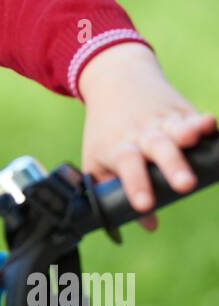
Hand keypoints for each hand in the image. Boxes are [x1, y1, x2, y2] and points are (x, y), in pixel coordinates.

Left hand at [77, 43, 215, 230]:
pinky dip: (203, 121)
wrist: (114, 80)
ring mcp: (162, 122)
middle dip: (172, 167)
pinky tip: (211, 123)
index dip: (136, 185)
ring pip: (177, 130)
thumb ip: (117, 194)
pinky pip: (194, 117)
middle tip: (185, 185)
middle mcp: (142, 135)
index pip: (127, 168)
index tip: (144, 204)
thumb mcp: (98, 160)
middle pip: (157, 150)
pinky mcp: (181, 112)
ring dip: (188, 135)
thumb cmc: (106, 132)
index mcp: (119, 148)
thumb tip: (148, 225)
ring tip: (195, 140)